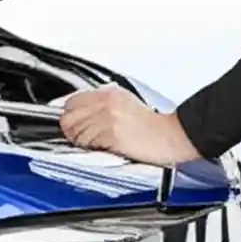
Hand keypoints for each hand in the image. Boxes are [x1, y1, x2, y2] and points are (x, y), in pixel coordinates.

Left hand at [59, 84, 201, 165]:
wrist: (171, 136)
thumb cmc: (153, 125)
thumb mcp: (126, 104)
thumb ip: (102, 105)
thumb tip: (81, 114)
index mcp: (109, 93)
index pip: (72, 101)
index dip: (69, 114)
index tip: (72, 123)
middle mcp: (106, 103)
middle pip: (69, 117)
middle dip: (71, 129)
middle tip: (79, 136)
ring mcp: (108, 119)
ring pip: (76, 132)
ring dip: (81, 141)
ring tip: (93, 143)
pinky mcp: (112, 135)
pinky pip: (89, 143)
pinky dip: (91, 147)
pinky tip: (102, 147)